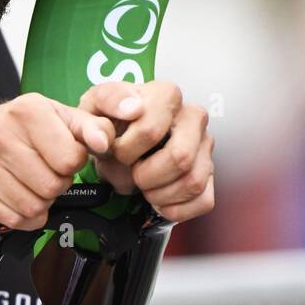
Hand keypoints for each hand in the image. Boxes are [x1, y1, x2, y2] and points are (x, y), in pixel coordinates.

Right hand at [0, 92, 115, 228]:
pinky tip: (23, 193)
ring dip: (42, 200)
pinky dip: (25, 215)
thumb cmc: (34, 125)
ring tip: (35, 180)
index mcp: (27, 111)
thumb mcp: (68, 117)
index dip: (75, 162)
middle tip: (49, 170)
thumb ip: (95, 128)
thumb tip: (103, 143)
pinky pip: (12, 219)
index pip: (70, 161)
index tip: (64, 154)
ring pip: (32, 206)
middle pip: (51, 186)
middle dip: (58, 183)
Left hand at [78, 81, 214, 222]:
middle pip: (181, 158)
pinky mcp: (209, 172)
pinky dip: (175, 209)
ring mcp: (204, 145)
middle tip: (132, 172)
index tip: (117, 150)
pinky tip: (158, 200)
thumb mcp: (95, 104)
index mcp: (167, 95)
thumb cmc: (108, 122)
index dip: (127, 150)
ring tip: (144, 186)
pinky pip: (204, 201)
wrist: (114, 142)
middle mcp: (192, 116)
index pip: (152, 130)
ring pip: (193, 182)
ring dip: (159, 194)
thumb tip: (132, 109)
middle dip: (147, 175)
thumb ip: (107, 101)